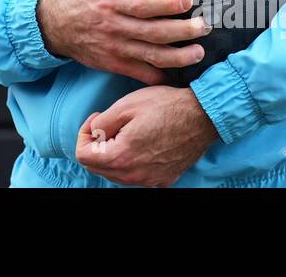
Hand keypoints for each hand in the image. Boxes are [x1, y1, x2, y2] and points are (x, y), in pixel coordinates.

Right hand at [36, 0, 209, 85]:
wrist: (52, 22)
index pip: (142, 5)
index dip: (167, 4)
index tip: (188, 0)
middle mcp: (113, 25)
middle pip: (153, 33)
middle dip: (183, 32)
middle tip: (205, 27)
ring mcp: (113, 47)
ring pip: (151, 56)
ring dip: (178, 58)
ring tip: (199, 52)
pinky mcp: (112, 63)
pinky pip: (140, 73)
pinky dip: (159, 76)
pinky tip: (178, 72)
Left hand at [75, 85, 218, 186]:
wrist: (202, 115)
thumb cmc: (165, 106)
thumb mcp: (125, 105)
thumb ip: (101, 123)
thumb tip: (92, 132)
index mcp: (121, 156)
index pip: (83, 156)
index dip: (84, 134)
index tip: (98, 120)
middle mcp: (134, 175)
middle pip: (97, 168)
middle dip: (96, 146)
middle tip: (109, 124)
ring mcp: (150, 180)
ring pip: (115, 174)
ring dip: (112, 155)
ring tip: (125, 132)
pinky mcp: (163, 179)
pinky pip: (135, 176)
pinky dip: (130, 162)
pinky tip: (140, 143)